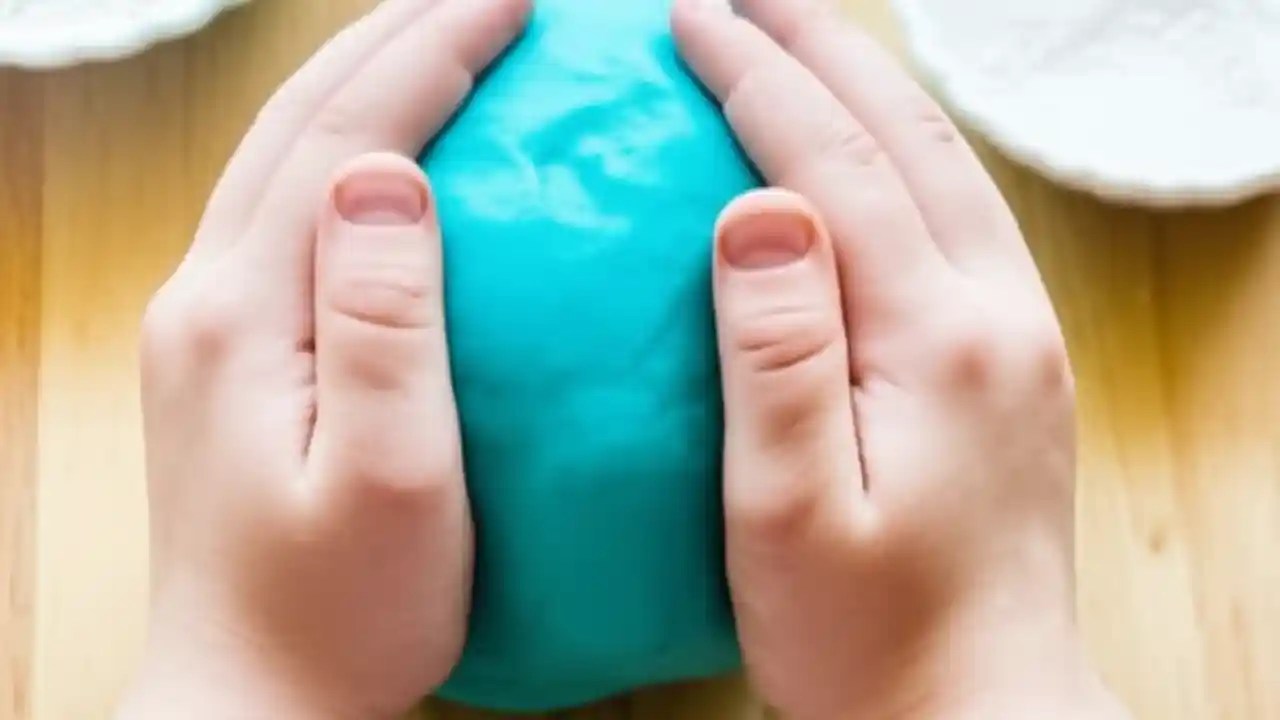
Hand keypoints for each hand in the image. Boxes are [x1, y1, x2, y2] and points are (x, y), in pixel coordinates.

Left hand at [117, 1, 528, 717]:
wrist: (251, 698)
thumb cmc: (345, 614)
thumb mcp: (393, 479)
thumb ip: (386, 321)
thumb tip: (384, 171)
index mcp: (244, 313)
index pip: (344, 134)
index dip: (431, 49)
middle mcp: (205, 296)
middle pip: (298, 120)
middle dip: (393, 34)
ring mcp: (207, 322)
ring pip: (284, 155)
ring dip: (363, 78)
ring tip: (445, 37)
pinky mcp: (227, 354)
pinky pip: (287, 212)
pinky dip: (347, 150)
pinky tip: (400, 154)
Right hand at [674, 2, 1128, 718]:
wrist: (976, 715)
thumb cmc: (865, 641)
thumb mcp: (790, 514)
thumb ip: (777, 355)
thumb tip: (761, 208)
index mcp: (938, 341)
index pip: (837, 165)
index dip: (758, 78)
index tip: (688, 19)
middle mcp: (998, 317)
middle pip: (909, 136)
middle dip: (821, 45)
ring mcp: (1018, 338)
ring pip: (944, 166)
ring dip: (868, 87)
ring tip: (794, 38)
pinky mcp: (1012, 368)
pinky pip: (956, 219)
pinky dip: (899, 155)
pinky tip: (858, 153)